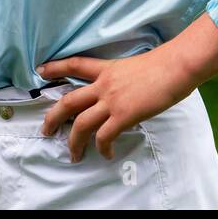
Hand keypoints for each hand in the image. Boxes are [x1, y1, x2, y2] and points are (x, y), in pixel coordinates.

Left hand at [37, 43, 200, 161]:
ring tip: (73, 154)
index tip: (41, 70)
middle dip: (53, 117)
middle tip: (46, 129)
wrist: (176, 67)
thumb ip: (123, 78)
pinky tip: (106, 154)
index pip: (75, 65)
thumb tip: (125, 91)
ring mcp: (112, 101)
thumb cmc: (164, 64)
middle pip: (69, 101)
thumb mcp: (135, 66)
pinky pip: (105, 136)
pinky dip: (102, 148)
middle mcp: (104, 85)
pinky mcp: (124, 115)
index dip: (56, 67)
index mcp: (107, 69)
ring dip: (73, 142)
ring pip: (81, 124)